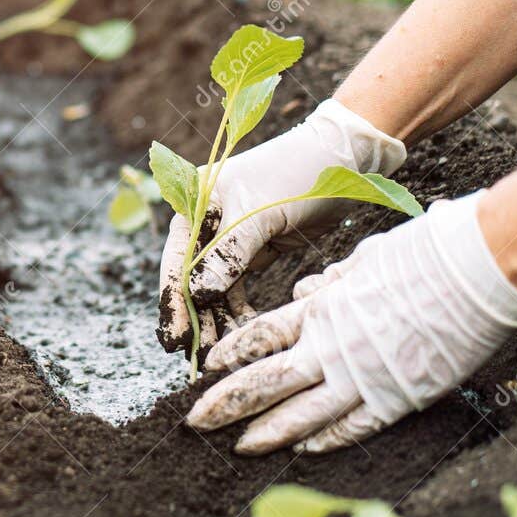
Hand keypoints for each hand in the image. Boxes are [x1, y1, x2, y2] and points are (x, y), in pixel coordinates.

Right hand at [157, 98, 406, 352]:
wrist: (343, 159)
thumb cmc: (297, 174)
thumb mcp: (260, 213)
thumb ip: (227, 253)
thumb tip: (196, 294)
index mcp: (194, 202)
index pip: (177, 259)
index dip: (172, 301)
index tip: (173, 339)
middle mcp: (204, 220)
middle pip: (191, 278)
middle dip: (195, 317)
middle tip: (197, 357)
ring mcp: (227, 236)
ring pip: (214, 287)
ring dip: (216, 318)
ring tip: (219, 353)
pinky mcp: (252, 247)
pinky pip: (236, 286)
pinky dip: (236, 308)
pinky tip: (240, 329)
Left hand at [186, 192, 516, 452]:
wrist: (477, 272)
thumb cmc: (422, 255)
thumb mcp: (362, 260)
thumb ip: (328, 283)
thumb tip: (300, 294)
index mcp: (319, 309)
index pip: (260, 337)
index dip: (230, 354)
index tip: (203, 368)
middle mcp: (331, 347)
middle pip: (265, 380)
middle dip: (225, 403)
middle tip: (193, 422)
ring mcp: (363, 377)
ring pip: (301, 413)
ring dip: (265, 432)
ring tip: (234, 447)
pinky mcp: (398, 399)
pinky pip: (353, 426)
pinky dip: (326, 439)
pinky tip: (303, 450)